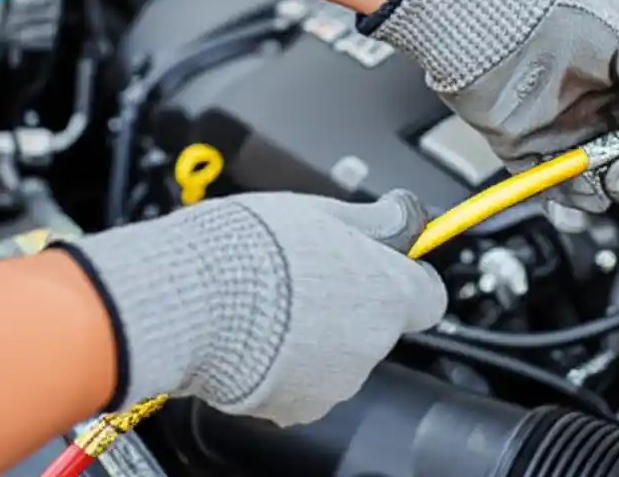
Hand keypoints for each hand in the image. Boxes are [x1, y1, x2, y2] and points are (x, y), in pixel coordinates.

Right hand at [58, 190, 445, 425]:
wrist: (189, 300)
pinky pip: (302, 383)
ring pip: (339, 355)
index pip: (429, 296)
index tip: (385, 266)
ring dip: (315, 335)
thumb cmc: (248, 249)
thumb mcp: (318, 211)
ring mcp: (336, 381)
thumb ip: (368, 222)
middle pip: (377, 325)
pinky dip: (285, 364)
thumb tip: (401, 217)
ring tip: (270, 305)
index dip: (405, 279)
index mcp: (388, 292)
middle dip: (349, 304)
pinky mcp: (296, 408)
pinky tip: (256, 335)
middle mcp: (372, 343)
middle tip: (306, 277)